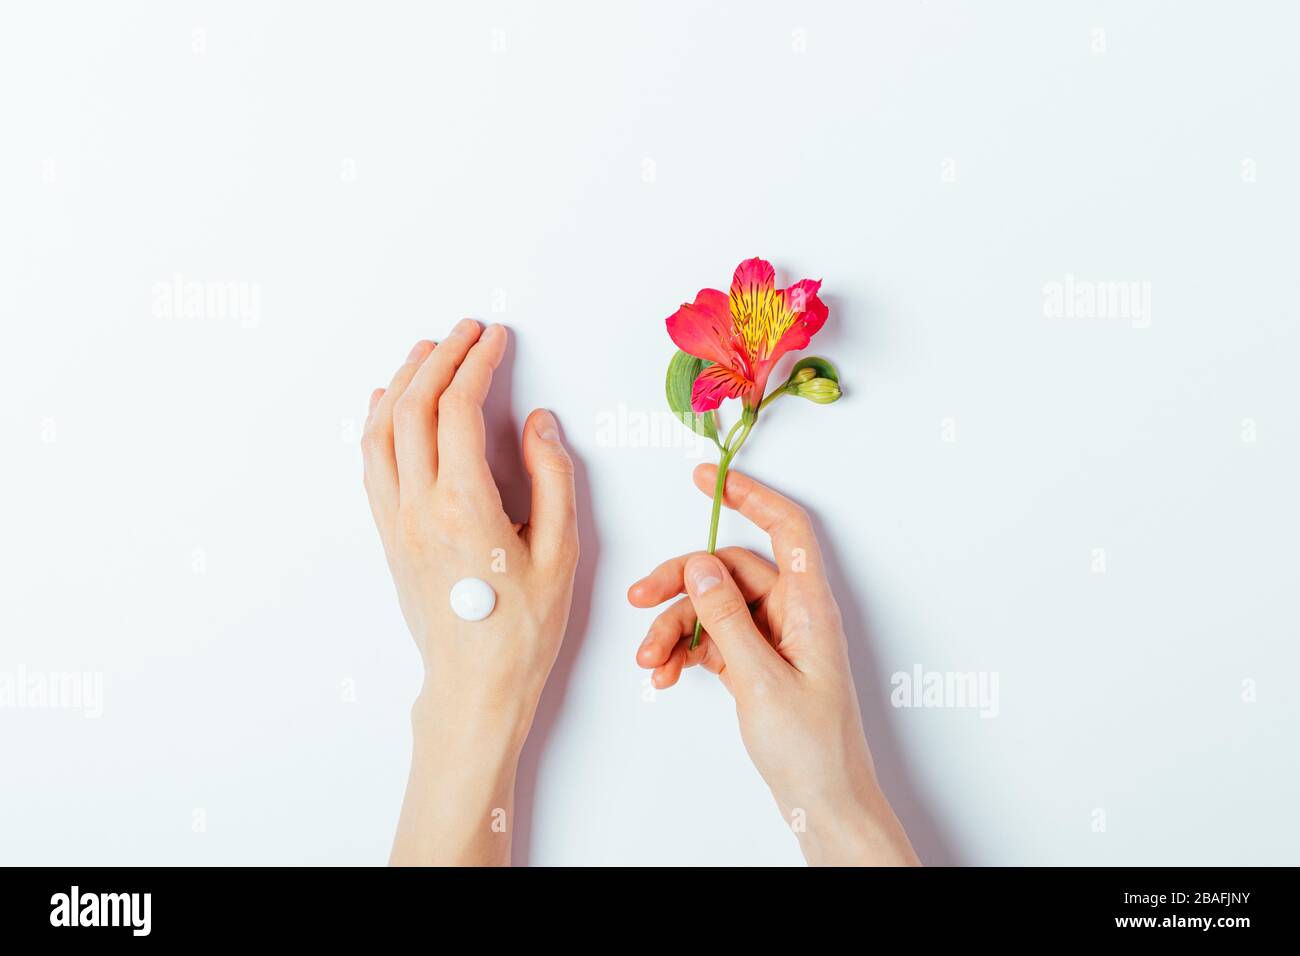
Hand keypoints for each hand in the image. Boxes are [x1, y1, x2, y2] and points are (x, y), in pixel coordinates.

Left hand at [362, 321, 577, 864]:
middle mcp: (419, 507)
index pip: (459, 410)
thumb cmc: (523, 629)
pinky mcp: (389, 537)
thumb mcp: (561, 553)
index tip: (496, 338)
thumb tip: (537, 422)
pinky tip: (389, 403)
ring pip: (382, 431)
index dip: (477, 363)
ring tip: (427, 350)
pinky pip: (372, 464)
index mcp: (464, 507)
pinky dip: (378, 422)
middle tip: (467, 330)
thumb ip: (552, 479)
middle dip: (440, 357)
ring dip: (402, 381)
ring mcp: (396, 522)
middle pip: (414, 408)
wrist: (475, 685)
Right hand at [628, 465, 917, 865]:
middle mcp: (793, 615)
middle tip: (640, 598)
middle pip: (730, 571)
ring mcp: (774, 640)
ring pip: (715, 608)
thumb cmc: (812, 749)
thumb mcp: (762, 680)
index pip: (787, 529)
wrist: (824, 804)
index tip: (706, 480)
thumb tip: (700, 564)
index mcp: (810, 606)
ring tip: (649, 661)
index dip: (750, 496)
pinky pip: (714, 640)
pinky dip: (685, 652)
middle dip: (681, 583)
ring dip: (676, 628)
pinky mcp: (756, 665)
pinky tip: (665, 674)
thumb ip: (728, 619)